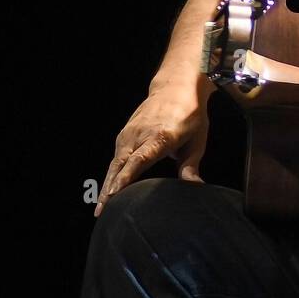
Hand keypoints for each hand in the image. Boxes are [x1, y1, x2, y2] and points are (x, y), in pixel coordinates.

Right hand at [94, 88, 208, 216]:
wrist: (175, 86)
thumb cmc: (190, 114)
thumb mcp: (197, 139)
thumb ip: (190, 165)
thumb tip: (194, 186)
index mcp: (159, 137)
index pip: (138, 161)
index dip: (125, 179)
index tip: (113, 194)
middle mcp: (139, 135)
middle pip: (120, 165)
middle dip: (109, 189)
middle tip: (101, 211)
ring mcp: (129, 133)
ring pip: (114, 162)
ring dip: (106, 183)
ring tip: (101, 206)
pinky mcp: (125, 133)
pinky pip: (116, 156)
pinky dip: (111, 173)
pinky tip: (108, 188)